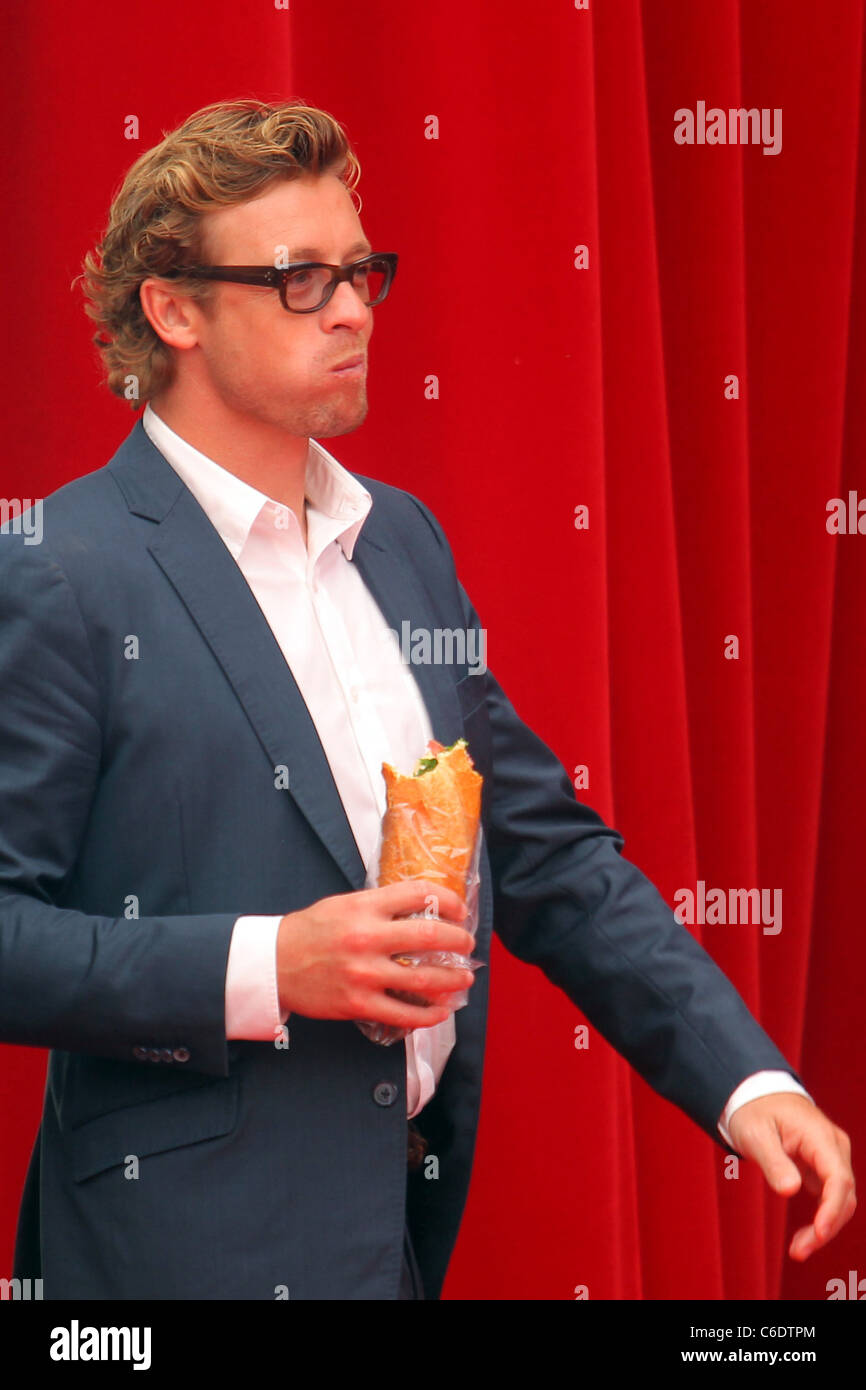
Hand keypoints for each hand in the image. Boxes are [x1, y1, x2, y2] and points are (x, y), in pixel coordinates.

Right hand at [276, 879, 475, 1031]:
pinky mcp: (359, 1003)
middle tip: (467, 943)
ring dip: (453, 979)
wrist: (273, 963)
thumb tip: (421, 908)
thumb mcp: (344, 904)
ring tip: (464, 978)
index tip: (458, 909)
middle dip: (459, 939)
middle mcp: (367, 938)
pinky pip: (404, 1013)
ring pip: (424, 979)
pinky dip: (429, 1014)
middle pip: (430, 935)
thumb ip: (380, 905)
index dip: (448, 900)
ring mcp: (364, 973)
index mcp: (364, 907)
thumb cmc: (311, 931)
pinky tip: (441, 1010)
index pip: (419, 893)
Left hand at [727, 1094, 855, 1259]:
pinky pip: (831, 1198)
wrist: (757, 1095)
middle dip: (826, 1228)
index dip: (831, 1209)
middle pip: (843, 1195)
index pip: (838, 1178)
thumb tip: (791, 1190)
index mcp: (819, 1136)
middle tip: (798, 1252)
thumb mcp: (755, 1133)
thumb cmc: (755, 1112)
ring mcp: (833, 1157)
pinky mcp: (825, 1167)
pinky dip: (822, 1219)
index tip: (818, 1233)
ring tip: (798, 1250)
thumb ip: (773, 1161)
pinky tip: (805, 1237)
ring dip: (825, 1229)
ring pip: (841, 1201)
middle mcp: (834, 1147)